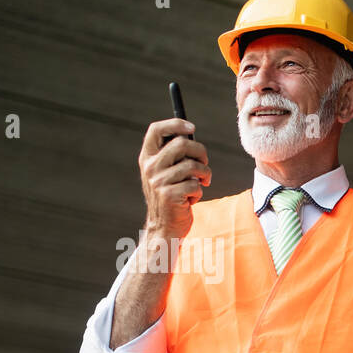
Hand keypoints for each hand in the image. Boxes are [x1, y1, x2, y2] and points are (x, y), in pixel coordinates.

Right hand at [138, 118, 209, 244]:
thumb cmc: (171, 197)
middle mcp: (150, 168)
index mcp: (147, 158)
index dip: (175, 124)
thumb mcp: (165, 173)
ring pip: (193, 166)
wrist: (164, 227)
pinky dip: (199, 192)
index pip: (156, 130)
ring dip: (205, 175)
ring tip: (202, 183)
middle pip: (182, 144)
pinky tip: (191, 199)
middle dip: (201, 152)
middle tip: (205, 164)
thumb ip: (173, 155)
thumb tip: (190, 134)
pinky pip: (195, 185)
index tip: (192, 128)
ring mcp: (159, 182)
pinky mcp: (170, 196)